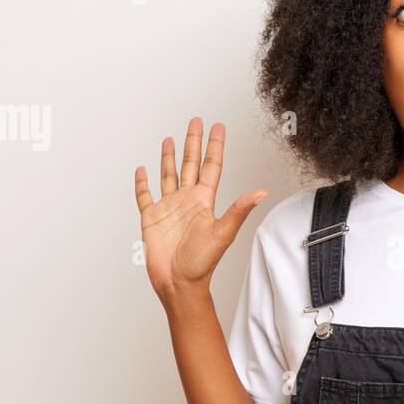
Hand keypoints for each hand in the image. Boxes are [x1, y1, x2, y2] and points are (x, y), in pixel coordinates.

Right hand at [133, 117, 266, 297]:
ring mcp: (168, 208)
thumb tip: (261, 193)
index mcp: (204, 201)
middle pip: (191, 164)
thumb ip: (239, 210)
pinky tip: (142, 170)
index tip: (217, 126)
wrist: (178, 282)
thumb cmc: (201, 263)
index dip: (214, 146)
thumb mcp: (223, 233)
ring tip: (169, 139)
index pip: (211, 166)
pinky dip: (142, 182)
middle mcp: (187, 200)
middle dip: (193, 142)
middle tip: (196, 121)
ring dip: (169, 158)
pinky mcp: (151, 218)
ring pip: (169, 175)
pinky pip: (145, 195)